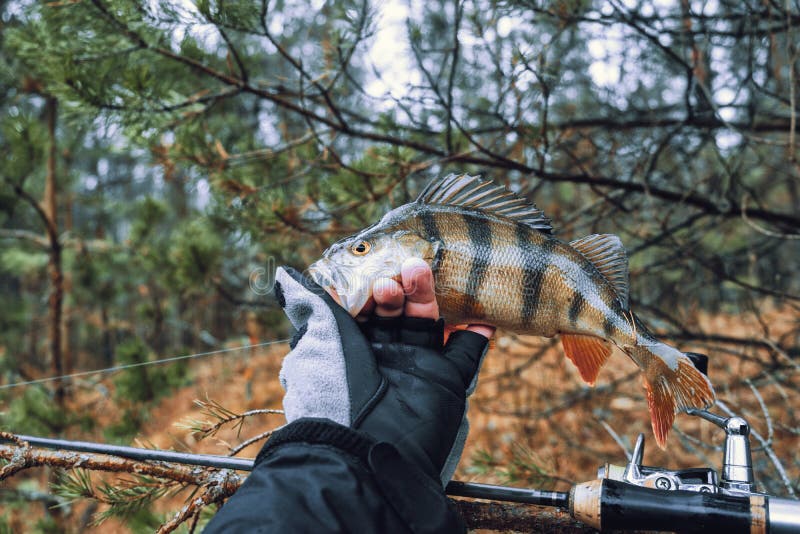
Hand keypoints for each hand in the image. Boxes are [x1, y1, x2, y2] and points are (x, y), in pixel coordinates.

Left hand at [274, 259, 492, 483]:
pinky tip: (481, 314)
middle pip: (398, 311)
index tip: (378, 263)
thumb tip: (286, 275)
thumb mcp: (316, 340)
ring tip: (423, 270)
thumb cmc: (335, 388)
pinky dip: (477, 334)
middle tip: (406, 266)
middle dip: (401, 287)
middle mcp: (383, 357)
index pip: (366, 308)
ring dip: (427, 296)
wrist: (364, 449)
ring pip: (428, 324)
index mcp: (351, 348)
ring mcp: (415, 369)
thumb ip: (312, 303)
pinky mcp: (444, 384)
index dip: (372, 284)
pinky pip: (466, 354)